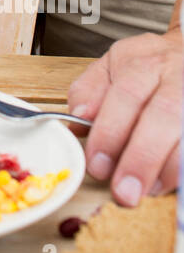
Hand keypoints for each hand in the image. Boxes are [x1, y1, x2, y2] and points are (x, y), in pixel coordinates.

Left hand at [67, 27, 181, 204]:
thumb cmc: (146, 69)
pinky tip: (171, 181)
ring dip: (169, 168)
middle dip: (142, 157)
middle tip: (125, 191)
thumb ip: (89, 92)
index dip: (111, 133)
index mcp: (142, 62)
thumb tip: (77, 119)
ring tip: (149, 189)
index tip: (97, 166)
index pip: (126, 94)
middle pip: (164, 114)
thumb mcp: (110, 67)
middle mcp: (175, 75)